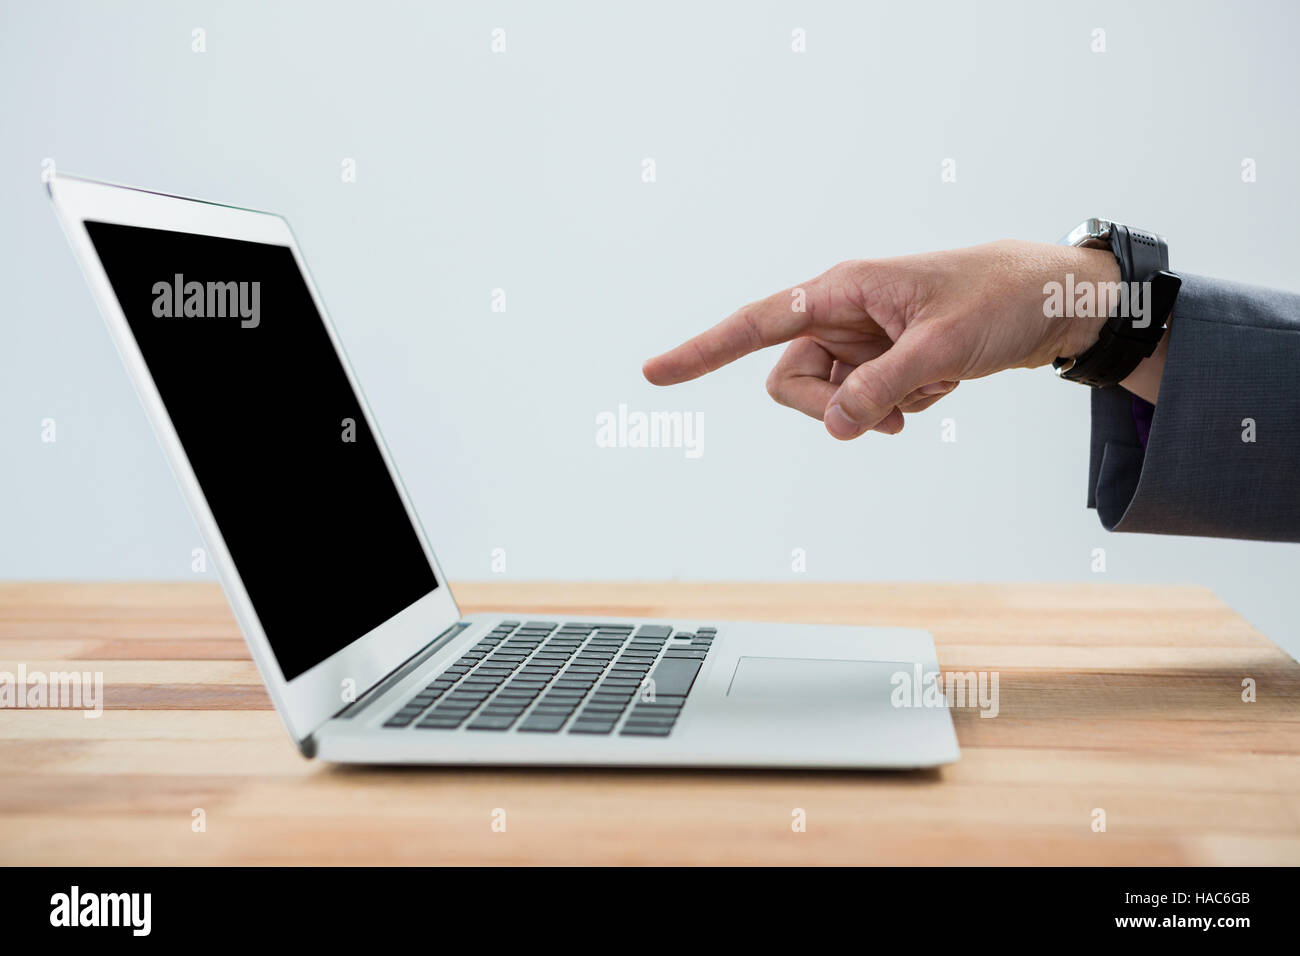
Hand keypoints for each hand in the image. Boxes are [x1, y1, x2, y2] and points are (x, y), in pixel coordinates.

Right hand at [642, 240, 1122, 437]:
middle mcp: (841, 313)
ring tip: (925, 391)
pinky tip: (939, 382)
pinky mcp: (884, 359)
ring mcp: (862, 339)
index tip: (655, 372)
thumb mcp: (938, 348)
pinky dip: (898, 405)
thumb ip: (877, 389)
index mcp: (841, 289)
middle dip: (829, 406)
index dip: (702, 351)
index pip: (755, 324)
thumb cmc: (999, 300)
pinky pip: (864, 401)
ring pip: (828, 397)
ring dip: (870, 410)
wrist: (1052, 304)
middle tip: (887, 411)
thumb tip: (834, 427)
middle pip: (790, 379)